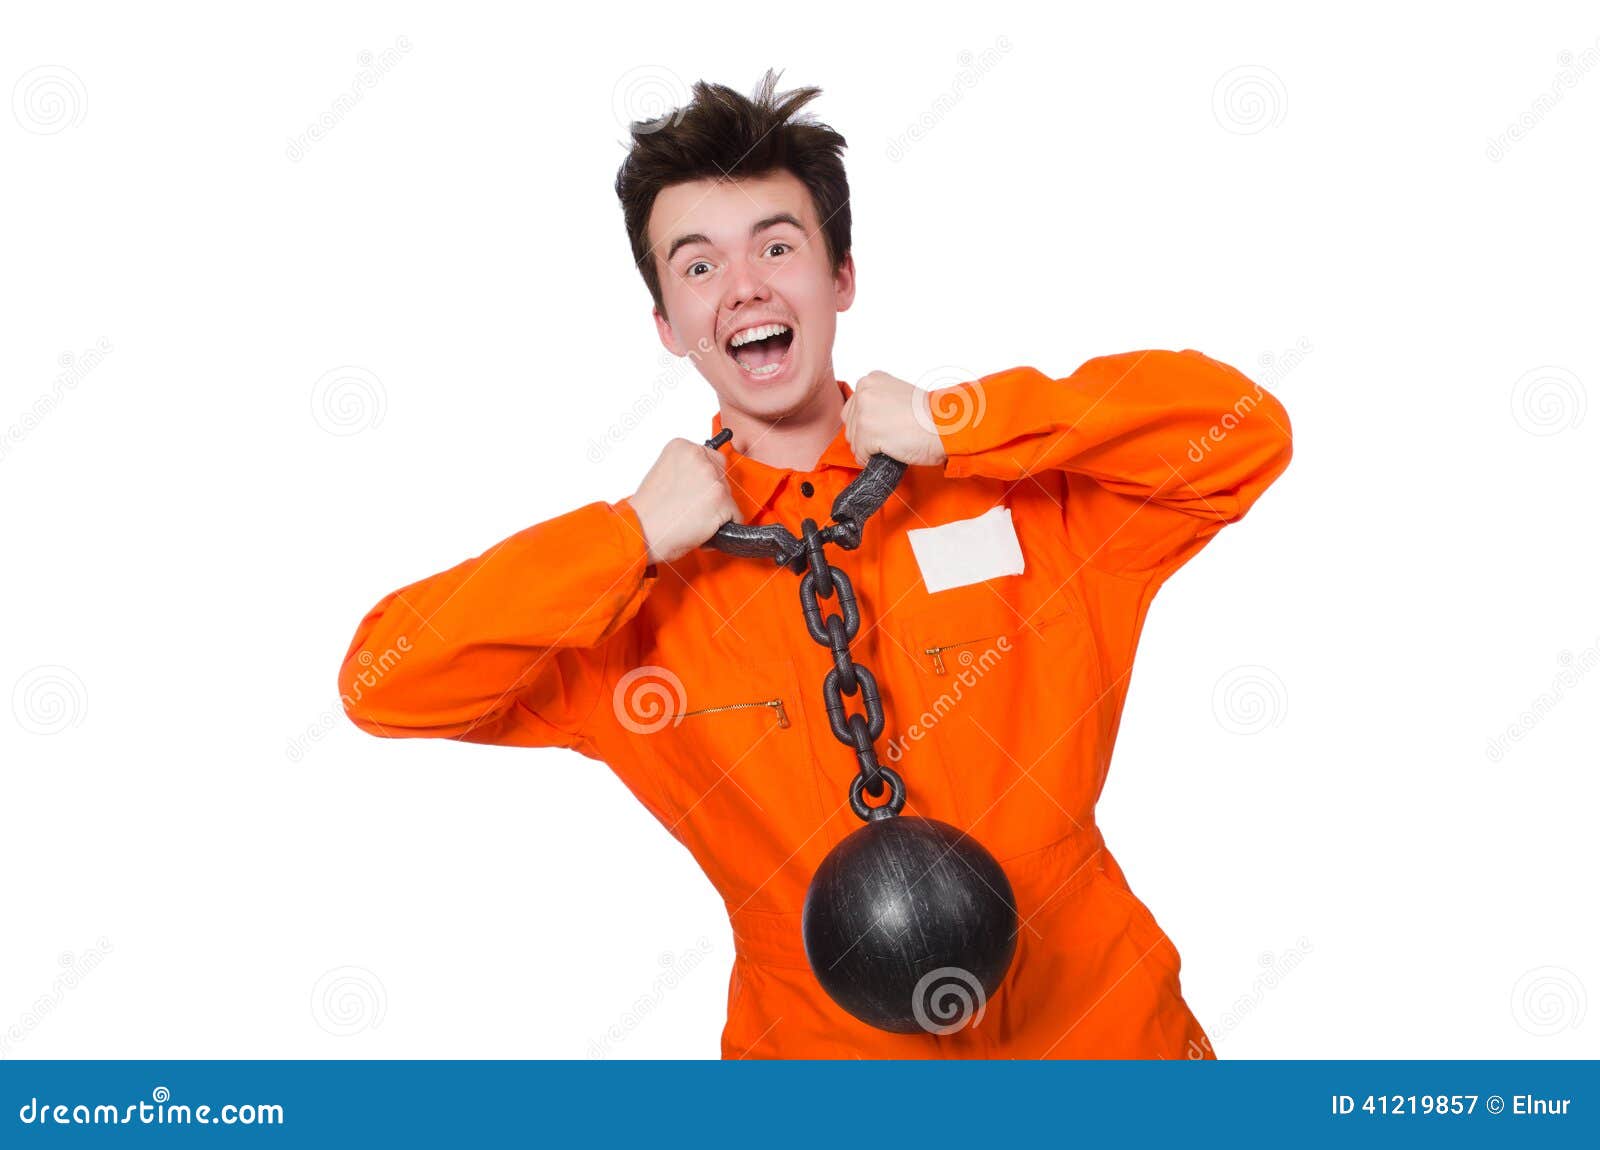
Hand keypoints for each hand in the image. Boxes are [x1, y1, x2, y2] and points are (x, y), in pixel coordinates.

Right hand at [628, 439, 744, 564]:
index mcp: (682, 446)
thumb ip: (687, 470)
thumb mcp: (663, 474)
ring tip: (691, 518)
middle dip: (711, 495)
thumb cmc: (646, 512)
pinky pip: (736, 516)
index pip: (712, 459)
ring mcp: (712, 477)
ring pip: (729, 497)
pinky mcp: (721, 500)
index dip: (704, 481)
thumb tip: (706, 479)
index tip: (693, 492)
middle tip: (689, 508)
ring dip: (716, 511)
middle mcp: (699, 457)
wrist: (640, 532)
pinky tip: (700, 528)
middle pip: (723, 477)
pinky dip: (723, 527)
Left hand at [841, 371, 949, 467]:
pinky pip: (861, 455)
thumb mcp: (897, 397)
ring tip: (895, 442)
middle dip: (866, 437)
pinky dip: (874, 460)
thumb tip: (864, 424)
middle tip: (892, 436)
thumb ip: (877, 404)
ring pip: (854, 442)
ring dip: (871, 449)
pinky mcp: (867, 432)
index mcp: (871, 380)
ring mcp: (864, 412)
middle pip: (850, 426)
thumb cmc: (930, 415)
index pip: (853, 409)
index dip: (868, 424)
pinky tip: (893, 451)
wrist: (946, 425)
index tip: (886, 427)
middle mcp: (864, 392)